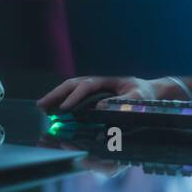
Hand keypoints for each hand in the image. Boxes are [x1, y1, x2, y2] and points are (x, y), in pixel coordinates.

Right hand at [37, 75, 158, 111]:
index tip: (64, 108)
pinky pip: (74, 96)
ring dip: (56, 97)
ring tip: (41, 107)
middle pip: (72, 85)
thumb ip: (122, 103)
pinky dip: (62, 101)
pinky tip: (54, 110)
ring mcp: (94, 88)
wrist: (151, 92)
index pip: (86, 86)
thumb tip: (100, 107)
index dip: (74, 97)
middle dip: (56, 94)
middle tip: (41, 106)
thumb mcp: (138, 98)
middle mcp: (98, 82)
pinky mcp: (93, 95)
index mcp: (107, 81)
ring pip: (70, 89)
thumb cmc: (145, 94)